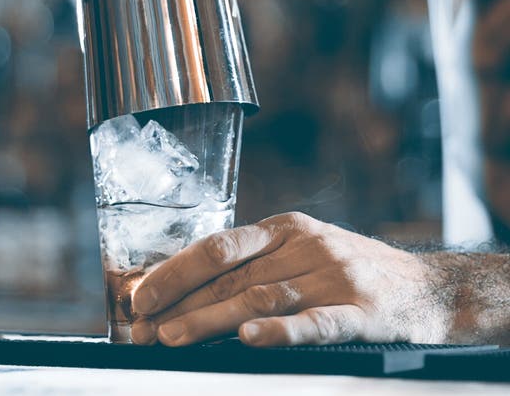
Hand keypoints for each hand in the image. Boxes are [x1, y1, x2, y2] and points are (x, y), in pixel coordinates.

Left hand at [129, 212, 449, 346]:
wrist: (427, 288)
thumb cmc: (352, 272)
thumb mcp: (304, 253)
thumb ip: (257, 266)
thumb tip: (189, 292)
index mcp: (286, 229)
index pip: (220, 246)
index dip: (177, 270)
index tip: (140, 295)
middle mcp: (306, 246)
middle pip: (233, 274)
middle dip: (181, 301)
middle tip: (142, 327)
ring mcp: (335, 277)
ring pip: (262, 297)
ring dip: (212, 319)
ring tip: (173, 337)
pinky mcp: (363, 313)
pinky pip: (317, 322)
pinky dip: (281, 330)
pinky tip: (250, 338)